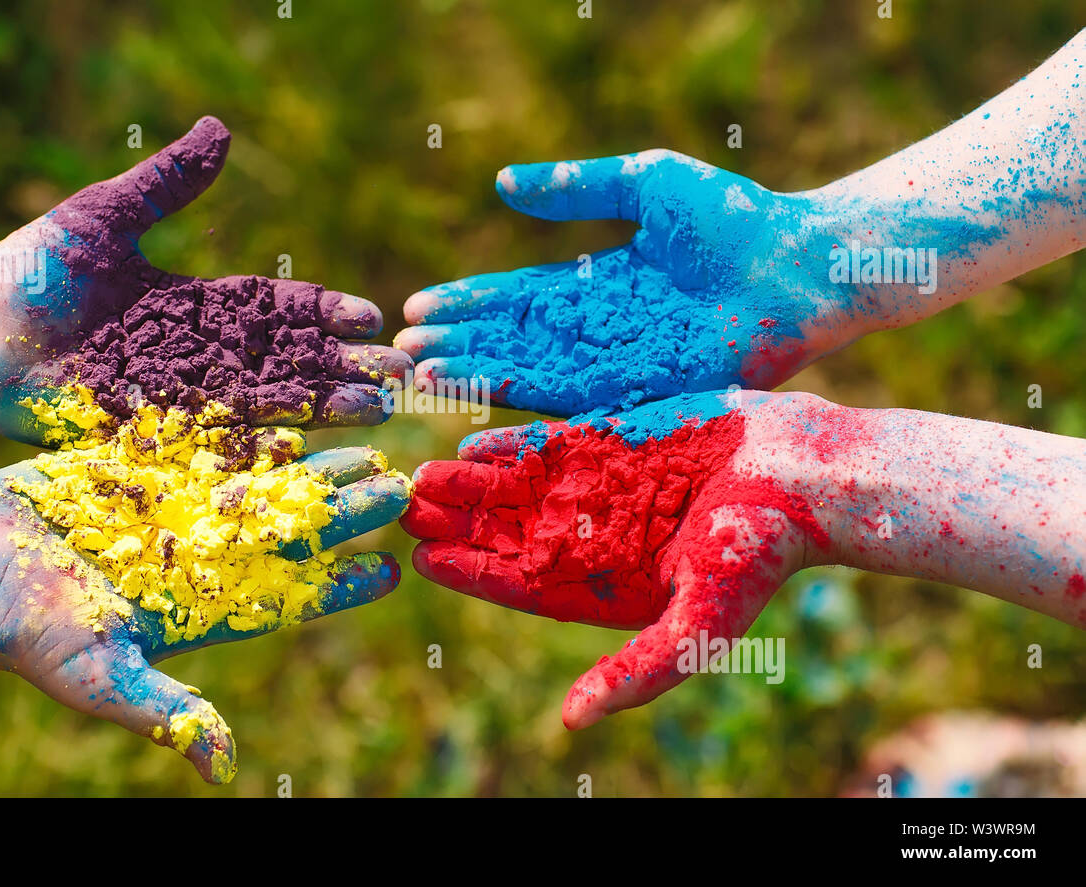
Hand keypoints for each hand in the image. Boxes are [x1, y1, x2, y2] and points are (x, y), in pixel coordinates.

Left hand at [0, 116, 410, 443]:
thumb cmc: (33, 267)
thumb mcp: (107, 216)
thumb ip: (167, 183)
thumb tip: (221, 129)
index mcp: (196, 305)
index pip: (276, 310)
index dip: (324, 314)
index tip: (371, 316)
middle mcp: (198, 356)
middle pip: (286, 362)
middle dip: (343, 367)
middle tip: (399, 374)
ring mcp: (178, 399)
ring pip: (265, 405)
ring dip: (321, 409)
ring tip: (375, 410)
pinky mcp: (151, 435)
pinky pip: (215, 444)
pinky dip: (263, 449)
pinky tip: (310, 452)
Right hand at [0, 432, 409, 782]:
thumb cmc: (28, 636)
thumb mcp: (99, 677)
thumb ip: (163, 711)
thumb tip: (221, 768)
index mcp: (204, 606)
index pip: (290, 598)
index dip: (339, 587)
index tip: (389, 569)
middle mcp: (202, 555)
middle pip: (290, 532)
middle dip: (345, 512)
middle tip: (400, 489)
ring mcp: (176, 508)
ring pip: (263, 483)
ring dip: (316, 468)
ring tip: (368, 451)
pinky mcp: (146, 467)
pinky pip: (211, 444)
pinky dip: (254, 428)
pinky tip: (299, 412)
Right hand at [397, 151, 870, 416]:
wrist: (800, 261)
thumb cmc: (732, 215)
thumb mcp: (642, 183)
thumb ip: (574, 186)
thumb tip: (500, 183)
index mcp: (598, 283)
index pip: (519, 298)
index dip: (469, 304)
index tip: (418, 309)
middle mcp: (602, 331)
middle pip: (515, 341)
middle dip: (458, 347)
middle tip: (402, 354)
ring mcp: (621, 364)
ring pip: (532, 373)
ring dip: (477, 375)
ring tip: (426, 376)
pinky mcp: (644, 391)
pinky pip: (574, 400)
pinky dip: (526, 402)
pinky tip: (485, 403)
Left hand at [401, 390, 822, 727]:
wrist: (806, 473)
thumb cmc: (760, 549)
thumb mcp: (698, 622)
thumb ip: (638, 671)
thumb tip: (572, 722)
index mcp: (608, 586)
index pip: (522, 586)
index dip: (473, 573)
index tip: (424, 558)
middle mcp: (597, 540)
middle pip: (510, 535)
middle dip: (458, 523)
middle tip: (403, 507)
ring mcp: (604, 489)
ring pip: (521, 489)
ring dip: (473, 483)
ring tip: (424, 476)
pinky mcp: (618, 443)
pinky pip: (552, 445)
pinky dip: (512, 443)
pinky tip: (471, 441)